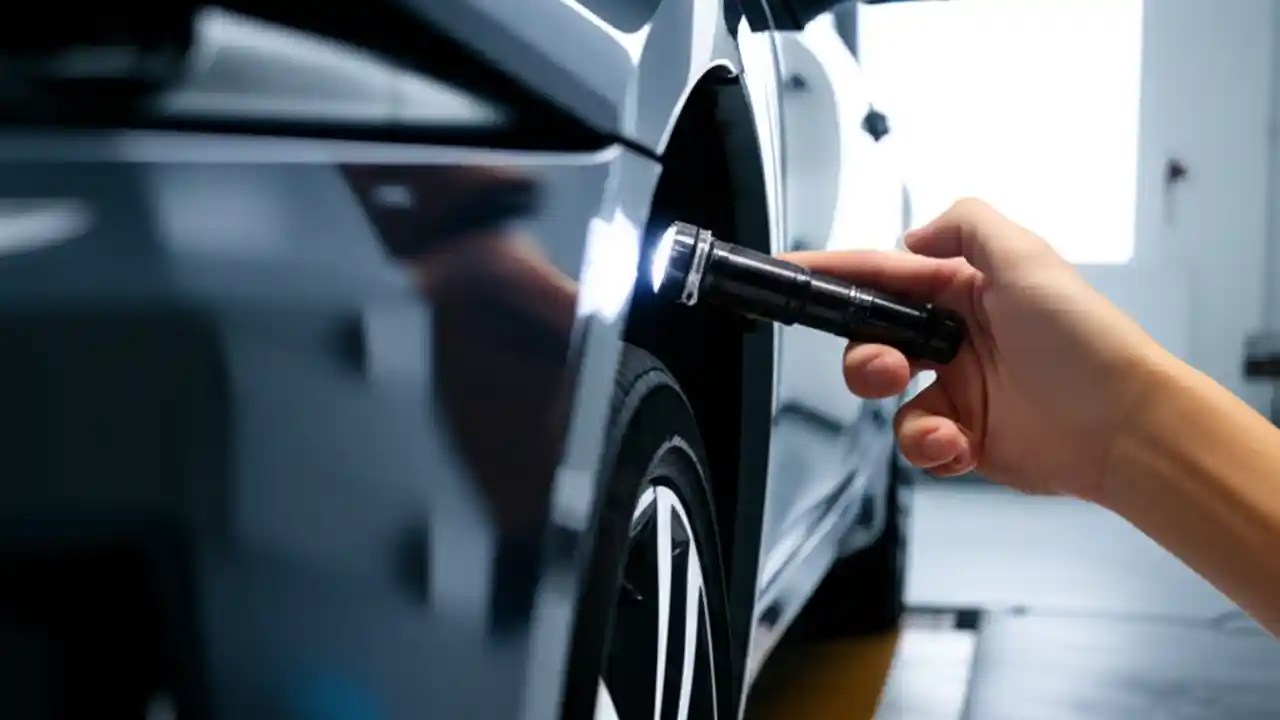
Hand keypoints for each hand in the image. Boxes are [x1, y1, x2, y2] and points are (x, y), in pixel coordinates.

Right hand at [786, 199, 1171, 500]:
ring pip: (890, 401)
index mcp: (964, 290)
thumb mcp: (1026, 256)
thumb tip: (912, 235)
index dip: (835, 274)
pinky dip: (931, 448)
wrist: (1124, 427)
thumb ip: (966, 224)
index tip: (794, 275)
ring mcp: (960, 390)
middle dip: (867, 358)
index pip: (884, 275)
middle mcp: (957, 338)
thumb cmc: (1084, 341)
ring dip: (905, 414)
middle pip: (873, 342)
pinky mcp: (966, 438)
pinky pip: (918, 444)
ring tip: (940, 424)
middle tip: (889, 370)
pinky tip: (961, 445)